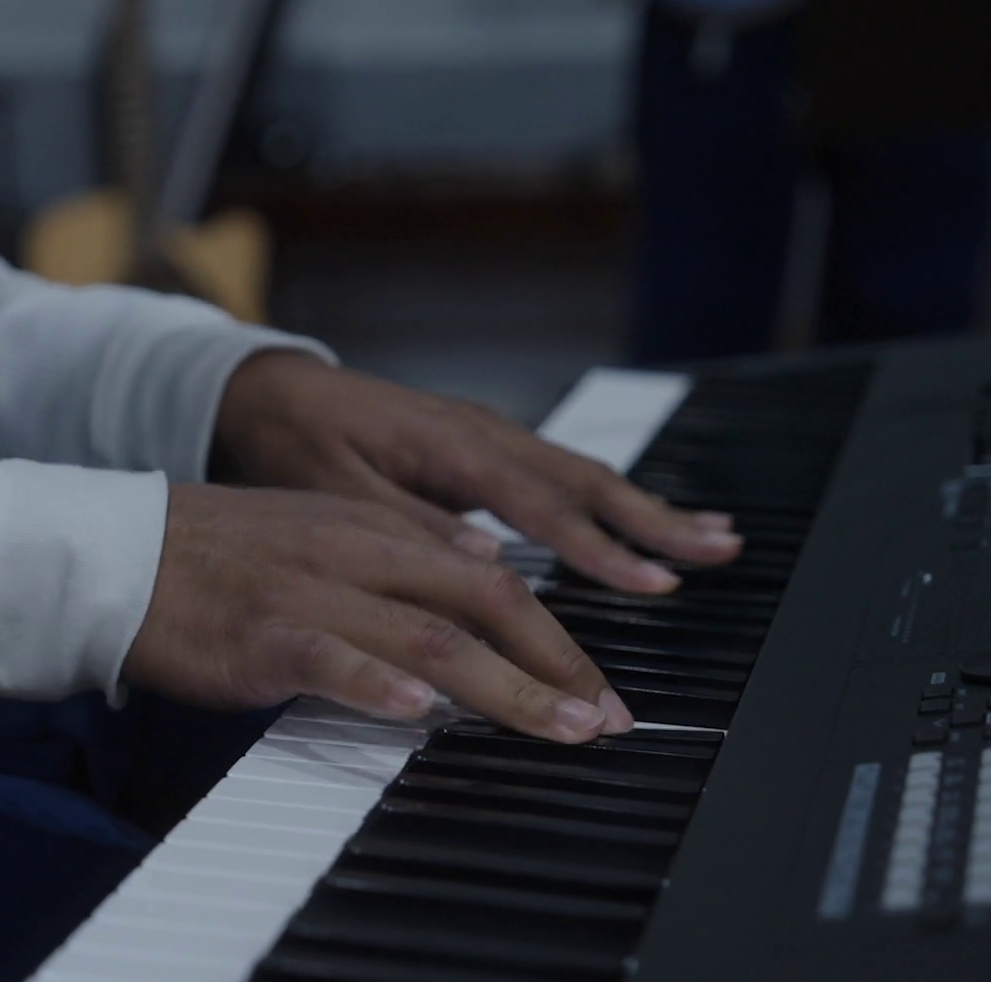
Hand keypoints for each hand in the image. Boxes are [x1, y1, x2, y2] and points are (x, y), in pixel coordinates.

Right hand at [122, 484, 632, 741]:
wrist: (115, 552)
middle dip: (558, 665)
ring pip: (429, 637)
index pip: (491, 583)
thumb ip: (398, 559)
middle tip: (608, 720)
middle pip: (484, 605)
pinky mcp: (263, 634)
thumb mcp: (320, 537)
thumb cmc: (213, 559)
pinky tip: (418, 714)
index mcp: (375, 531)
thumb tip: (479, 573)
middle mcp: (358, 553)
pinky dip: (378, 686)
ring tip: (558, 726)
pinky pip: (330, 659)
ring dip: (506, 686)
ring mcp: (313, 593)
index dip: (557, 638)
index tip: (599, 691)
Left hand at [213, 352, 741, 592]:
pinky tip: (639, 520)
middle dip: (658, 520)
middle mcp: (482, 434)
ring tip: (710, 537)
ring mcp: (487, 435)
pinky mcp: (482, 445)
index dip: (601, 550)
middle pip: (587, 481)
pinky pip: (560, 473)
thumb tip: (484, 560)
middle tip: (722, 550)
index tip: (653, 583)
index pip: (543, 506)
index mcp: (451, 446)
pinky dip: (609, 500)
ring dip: (648, 508)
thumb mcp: (337, 491)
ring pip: (583, 474)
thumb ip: (409, 525)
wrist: (269, 390)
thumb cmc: (296, 441)